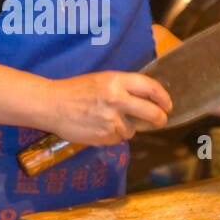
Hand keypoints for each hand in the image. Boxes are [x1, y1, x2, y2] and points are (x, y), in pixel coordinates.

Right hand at [43, 71, 171, 145]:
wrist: (52, 105)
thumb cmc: (75, 91)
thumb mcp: (102, 80)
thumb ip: (124, 87)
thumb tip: (147, 100)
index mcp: (117, 81)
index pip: (150, 88)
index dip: (163, 97)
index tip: (167, 104)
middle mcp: (117, 100)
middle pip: (152, 113)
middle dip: (159, 119)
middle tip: (159, 120)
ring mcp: (111, 120)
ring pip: (132, 130)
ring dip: (125, 127)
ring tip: (105, 119)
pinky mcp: (105, 137)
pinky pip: (117, 139)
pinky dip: (111, 135)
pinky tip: (97, 126)